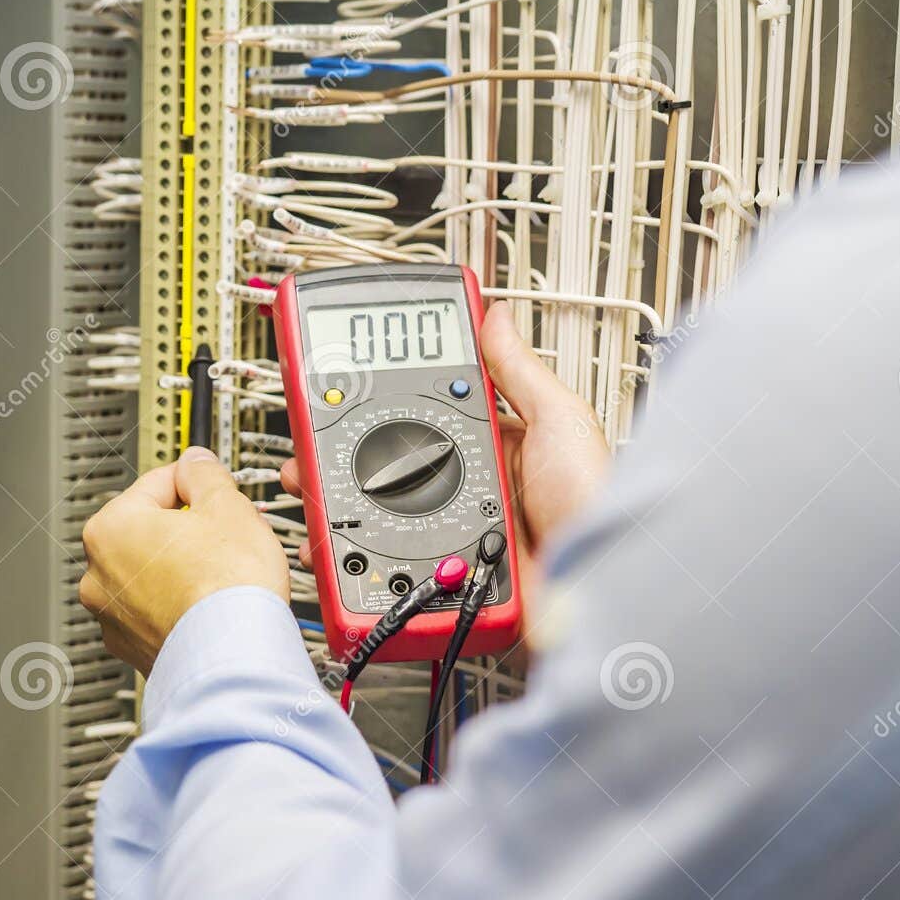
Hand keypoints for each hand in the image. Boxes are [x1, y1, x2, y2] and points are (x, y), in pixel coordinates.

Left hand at [80, 448, 290, 673]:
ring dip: (184, 569)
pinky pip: (159, 614)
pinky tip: (211, 607)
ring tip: (224, 574)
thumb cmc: (226, 587)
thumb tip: (194, 464)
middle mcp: (98, 576)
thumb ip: (204, 474)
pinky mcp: (135, 650)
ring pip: (153, 577)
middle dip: (190, 530)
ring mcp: (113, 619)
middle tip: (229, 534)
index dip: (195, 484)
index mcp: (110, 529)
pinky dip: (180, 607)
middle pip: (151, 533)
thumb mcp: (226, 505)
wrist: (234, 659)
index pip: (157, 484)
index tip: (214, 489)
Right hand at [282, 301, 609, 631]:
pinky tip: (325, 539)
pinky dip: (346, 557)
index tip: (348, 388)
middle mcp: (466, 492)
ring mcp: (449, 536)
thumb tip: (495, 317)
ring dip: (330, 502)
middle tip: (309, 439)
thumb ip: (520, 373)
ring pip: (373, 517)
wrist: (592, 582)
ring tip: (306, 484)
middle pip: (387, 468)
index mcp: (494, 450)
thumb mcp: (560, 420)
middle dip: (340, 453)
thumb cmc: (593, 503)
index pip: (427, 416)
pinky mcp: (437, 578)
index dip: (385, 403)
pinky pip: (381, 566)